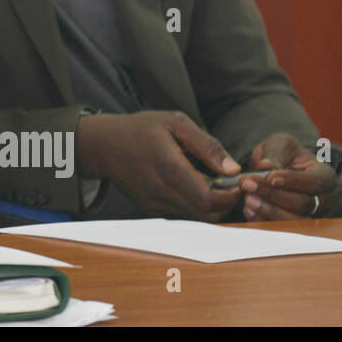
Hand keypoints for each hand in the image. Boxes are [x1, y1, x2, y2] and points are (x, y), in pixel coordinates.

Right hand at [76, 111, 242, 221]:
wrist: (103, 145)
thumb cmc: (140, 129)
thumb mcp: (175, 123)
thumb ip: (206, 145)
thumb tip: (233, 169)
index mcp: (168, 166)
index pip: (208, 198)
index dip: (230, 195)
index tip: (238, 183)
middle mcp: (160, 190)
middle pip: (206, 214)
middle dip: (226, 204)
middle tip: (233, 187)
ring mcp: (154, 203)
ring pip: (197, 218)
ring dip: (213, 208)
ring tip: (218, 187)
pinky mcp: (151, 209)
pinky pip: (183, 216)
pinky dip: (197, 208)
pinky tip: (198, 190)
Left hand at [240, 133, 335, 220]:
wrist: (275, 169)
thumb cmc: (283, 155)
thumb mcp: (280, 144)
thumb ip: (276, 153)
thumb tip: (268, 166)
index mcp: (324, 176)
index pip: (315, 182)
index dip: (293, 181)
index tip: (270, 177)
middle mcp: (321, 199)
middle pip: (303, 204)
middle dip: (273, 195)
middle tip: (248, 185)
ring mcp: (309, 216)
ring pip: (294, 221)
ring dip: (268, 211)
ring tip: (248, 199)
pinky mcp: (293, 226)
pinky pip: (281, 230)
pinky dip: (264, 221)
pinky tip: (248, 210)